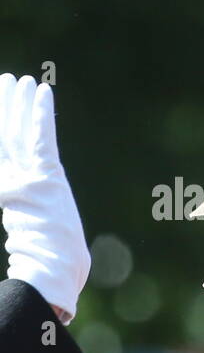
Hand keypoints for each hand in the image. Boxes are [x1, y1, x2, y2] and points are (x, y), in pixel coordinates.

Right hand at [0, 74, 90, 321]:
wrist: (49, 272)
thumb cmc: (45, 268)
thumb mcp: (31, 244)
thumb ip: (26, 234)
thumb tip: (25, 249)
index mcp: (8, 195)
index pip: (2, 155)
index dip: (1, 131)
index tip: (2, 109)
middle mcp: (12, 182)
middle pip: (5, 136)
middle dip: (4, 108)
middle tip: (5, 82)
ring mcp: (26, 177)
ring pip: (19, 132)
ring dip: (19, 104)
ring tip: (21, 80)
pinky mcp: (44, 175)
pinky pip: (41, 136)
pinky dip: (40, 113)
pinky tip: (41, 91)